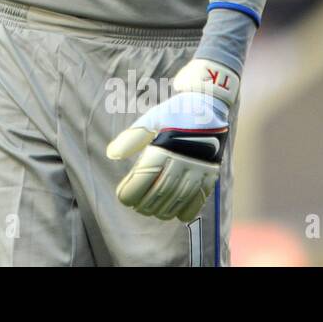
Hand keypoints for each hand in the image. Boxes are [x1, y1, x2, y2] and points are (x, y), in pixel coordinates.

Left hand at [105, 58, 238, 221]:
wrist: (208, 105)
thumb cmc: (175, 112)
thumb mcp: (151, 119)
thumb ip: (131, 138)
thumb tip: (112, 154)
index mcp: (164, 148)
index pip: (143, 179)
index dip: (131, 192)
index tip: (122, 196)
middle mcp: (181, 161)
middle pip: (159, 193)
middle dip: (144, 204)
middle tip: (135, 206)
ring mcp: (198, 169)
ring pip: (178, 199)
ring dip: (162, 209)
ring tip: (152, 211)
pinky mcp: (210, 173)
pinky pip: (200, 199)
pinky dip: (188, 210)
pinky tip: (177, 215)